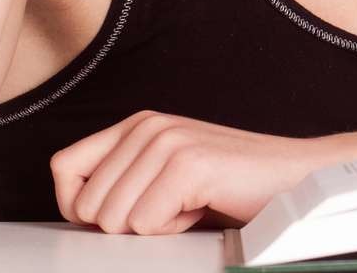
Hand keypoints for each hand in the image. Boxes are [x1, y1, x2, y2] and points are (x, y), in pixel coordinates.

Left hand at [50, 109, 335, 234]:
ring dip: (155, 228)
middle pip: (87, 206)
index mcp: (137, 125)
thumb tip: (74, 211)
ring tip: (190, 205)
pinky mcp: (187, 164)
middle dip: (128, 224)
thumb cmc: (231, 186)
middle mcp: (147, 126)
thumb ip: (121, 180)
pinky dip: (176, 231)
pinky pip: (146, 225)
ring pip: (113, 220)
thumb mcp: (163, 176)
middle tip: (175, 206)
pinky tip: (203, 207)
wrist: (293, 179)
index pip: (63, 168)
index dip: (79, 206)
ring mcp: (167, 142)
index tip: (123, 214)